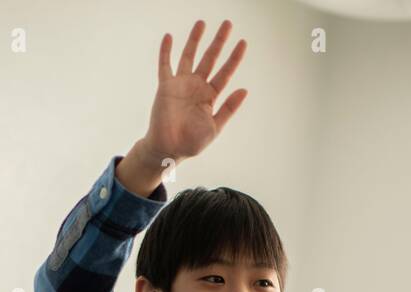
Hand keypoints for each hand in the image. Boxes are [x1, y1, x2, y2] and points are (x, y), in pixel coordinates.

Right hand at [117, 20, 247, 195]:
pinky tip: (169, 37)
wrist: (168, 149)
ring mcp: (181, 84)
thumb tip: (245, 90)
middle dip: (219, 42)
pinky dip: (166, 51)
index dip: (234, 58)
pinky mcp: (166, 86)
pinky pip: (165, 65)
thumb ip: (229, 108)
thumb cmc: (191, 143)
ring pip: (189, 56)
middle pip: (210, 59)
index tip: (243, 42)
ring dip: (195, 40)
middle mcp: (197, 87)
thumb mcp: (215, 127)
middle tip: (228, 24)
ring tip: (202, 23)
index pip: (225, 72)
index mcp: (210, 96)